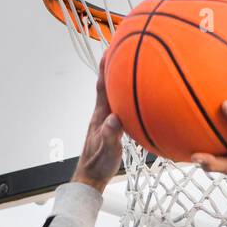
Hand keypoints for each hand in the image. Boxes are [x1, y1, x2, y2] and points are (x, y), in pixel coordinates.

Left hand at [72, 54, 123, 191]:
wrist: (91, 178)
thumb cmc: (97, 166)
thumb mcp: (106, 152)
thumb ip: (109, 136)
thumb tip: (113, 119)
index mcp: (100, 116)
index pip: (102, 86)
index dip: (106, 67)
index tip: (111, 48)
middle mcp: (103, 114)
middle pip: (108, 85)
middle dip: (114, 66)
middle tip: (123, 48)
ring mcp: (107, 120)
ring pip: (115, 95)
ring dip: (120, 80)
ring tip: (131, 66)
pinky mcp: (112, 127)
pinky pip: (120, 106)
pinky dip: (126, 97)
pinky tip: (136, 97)